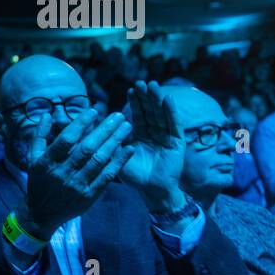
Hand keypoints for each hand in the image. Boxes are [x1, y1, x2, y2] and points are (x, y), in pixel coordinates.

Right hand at [19, 109, 132, 238]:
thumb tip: (47, 114)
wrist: (41, 214)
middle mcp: (62, 173)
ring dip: (115, 142)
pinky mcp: (89, 196)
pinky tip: (128, 149)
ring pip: (99, 160)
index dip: (80, 123)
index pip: (66, 139)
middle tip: (119, 115)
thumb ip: (39, 136)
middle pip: (87, 148)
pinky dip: (119, 162)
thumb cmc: (38, 181)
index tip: (94, 110)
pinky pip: (106, 176)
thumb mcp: (32, 158)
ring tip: (126, 127)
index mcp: (47, 162)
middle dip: (104, 130)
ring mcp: (77, 185)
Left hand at [120, 81, 185, 210]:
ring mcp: (166, 137)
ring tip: (153, 85)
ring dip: (158, 100)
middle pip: (150, 112)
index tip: (130, 90)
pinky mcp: (177, 142)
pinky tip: (168, 99)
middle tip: (141, 82)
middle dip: (146, 97)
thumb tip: (98, 128)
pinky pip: (174, 125)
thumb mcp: (118, 157)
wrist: (152, 191)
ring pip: (161, 114)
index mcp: (141, 137)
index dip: (135, 103)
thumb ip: (112, 143)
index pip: (138, 116)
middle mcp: (154, 135)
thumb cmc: (135, 177)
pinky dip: (171, 112)